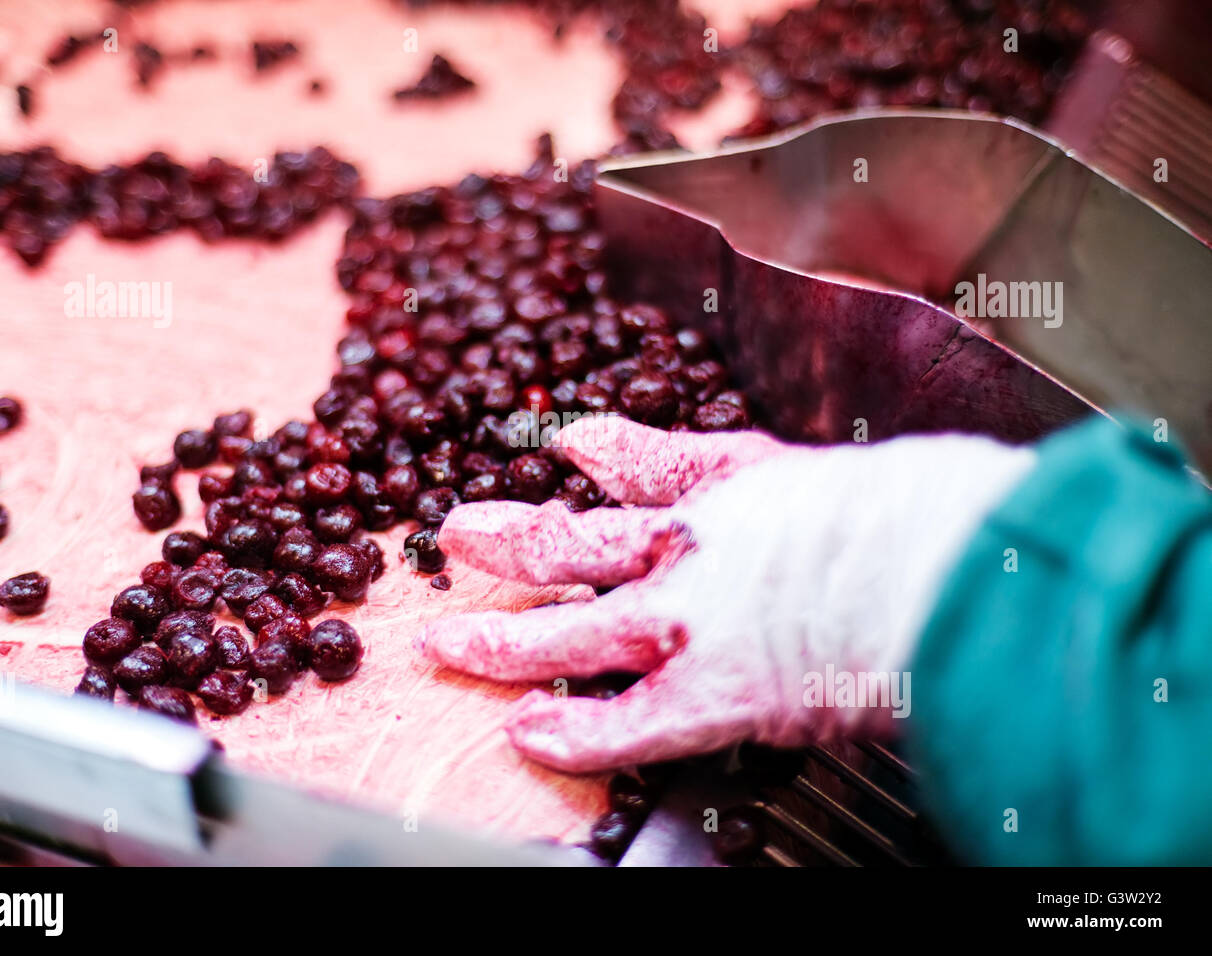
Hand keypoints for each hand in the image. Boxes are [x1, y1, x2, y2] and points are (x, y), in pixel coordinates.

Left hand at [419, 417, 1033, 771]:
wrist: (951, 564)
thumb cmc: (933, 514)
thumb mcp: (867, 474)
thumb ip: (823, 489)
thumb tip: (851, 491)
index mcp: (737, 485)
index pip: (648, 463)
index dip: (600, 450)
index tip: (566, 441)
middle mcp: (692, 548)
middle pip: (575, 542)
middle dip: (509, 540)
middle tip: (460, 535)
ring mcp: (687, 622)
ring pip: (569, 632)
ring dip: (502, 641)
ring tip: (449, 647)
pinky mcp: (707, 695)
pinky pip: (620, 724)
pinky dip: (570, 734)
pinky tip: (526, 734)